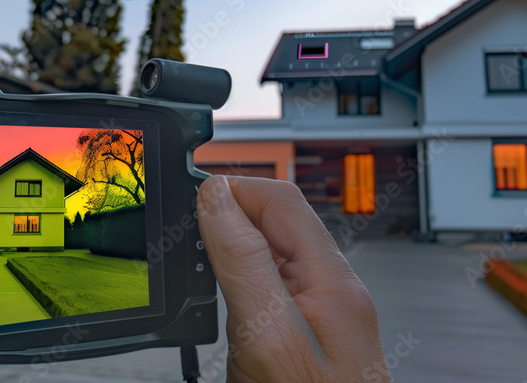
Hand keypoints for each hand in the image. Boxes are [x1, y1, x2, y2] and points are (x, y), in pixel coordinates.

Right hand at [196, 175, 388, 382]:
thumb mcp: (267, 336)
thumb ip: (245, 265)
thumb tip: (219, 199)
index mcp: (334, 281)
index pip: (283, 200)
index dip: (235, 191)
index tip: (193, 205)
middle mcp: (336, 292)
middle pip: (278, 224)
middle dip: (231, 222)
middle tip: (190, 243)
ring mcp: (326, 314)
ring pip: (274, 257)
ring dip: (235, 255)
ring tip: (205, 278)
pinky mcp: (312, 334)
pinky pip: (275, 290)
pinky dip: (243, 286)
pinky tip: (227, 308)